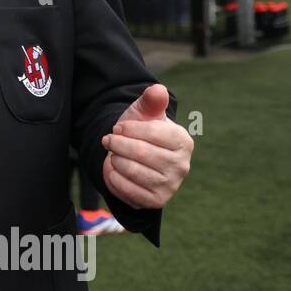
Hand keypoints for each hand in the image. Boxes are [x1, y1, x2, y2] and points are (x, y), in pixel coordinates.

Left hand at [100, 84, 192, 209]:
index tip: (118, 128)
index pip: (152, 132)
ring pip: (131, 170)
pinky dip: (114, 177)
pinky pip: (127, 189)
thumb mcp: (144, 114)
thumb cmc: (141, 132)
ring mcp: (170, 186)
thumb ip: (151, 101)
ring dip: (115, 160)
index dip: (128, 129)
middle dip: (117, 144)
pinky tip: (115, 170)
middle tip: (108, 140)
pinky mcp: (155, 201)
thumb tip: (157, 90)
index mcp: (183, 141)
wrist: (134, 159)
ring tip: (114, 155)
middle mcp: (182, 165)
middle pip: (140, 152)